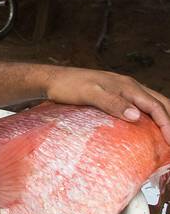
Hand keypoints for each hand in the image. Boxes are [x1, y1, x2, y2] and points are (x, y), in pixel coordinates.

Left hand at [46, 66, 169, 143]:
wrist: (53, 79)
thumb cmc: (68, 86)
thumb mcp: (89, 94)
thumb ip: (112, 103)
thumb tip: (136, 116)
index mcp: (127, 86)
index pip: (155, 106)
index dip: (167, 123)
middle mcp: (129, 86)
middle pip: (160, 102)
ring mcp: (123, 89)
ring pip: (152, 102)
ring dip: (163, 116)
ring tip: (166, 135)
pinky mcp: (116, 94)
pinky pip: (141, 104)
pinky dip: (151, 115)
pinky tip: (147, 126)